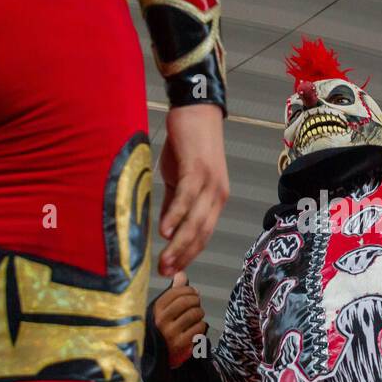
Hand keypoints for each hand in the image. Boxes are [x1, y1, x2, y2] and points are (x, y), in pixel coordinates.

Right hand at [152, 272, 206, 367]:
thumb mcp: (161, 310)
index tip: (193, 293)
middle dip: (195, 300)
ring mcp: (170, 333)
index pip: (176, 292)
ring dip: (199, 313)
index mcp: (155, 309)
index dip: (189, 290)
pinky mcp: (180, 344)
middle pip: (186, 301)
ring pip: (194, 314)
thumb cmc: (160, 328)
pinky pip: (198, 328)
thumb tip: (181, 275)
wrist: (154, 355)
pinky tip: (197, 327)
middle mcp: (161, 320)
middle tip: (196, 303)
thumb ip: (172, 292)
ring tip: (196, 316)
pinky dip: (201, 325)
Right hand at [158, 105, 228, 276]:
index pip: (204, 234)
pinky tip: (165, 231)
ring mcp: (210, 182)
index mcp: (215, 198)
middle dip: (183, 256)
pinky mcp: (197, 168)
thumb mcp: (181, 176)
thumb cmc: (188, 142)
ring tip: (164, 260)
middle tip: (165, 273)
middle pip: (202, 233)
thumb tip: (168, 225)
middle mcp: (217, 194)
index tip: (172, 271)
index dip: (188, 254)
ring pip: (196, 220)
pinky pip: (187, 197)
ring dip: (179, 243)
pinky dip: (176, 215)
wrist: (196, 109)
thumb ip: (176, 200)